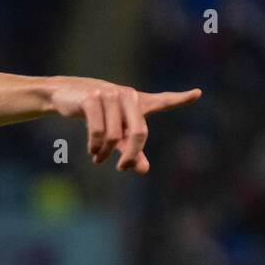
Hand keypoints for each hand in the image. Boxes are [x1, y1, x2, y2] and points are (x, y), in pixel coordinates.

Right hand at [49, 78, 201, 173]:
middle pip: (139, 133)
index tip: (197, 93)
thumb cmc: (97, 114)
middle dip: (131, 156)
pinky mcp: (92, 99)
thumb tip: (143, 170)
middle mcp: (128, 96)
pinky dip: (94, 146)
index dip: (180, 98)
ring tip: (98, 158)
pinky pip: (98, 131)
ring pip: (114, 136)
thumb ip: (131, 150)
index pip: (163, 100)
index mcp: (138, 101)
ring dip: (105, 153)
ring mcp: (111, 95)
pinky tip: (92, 151)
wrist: (67, 96)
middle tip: (122, 168)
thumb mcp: (116, 133)